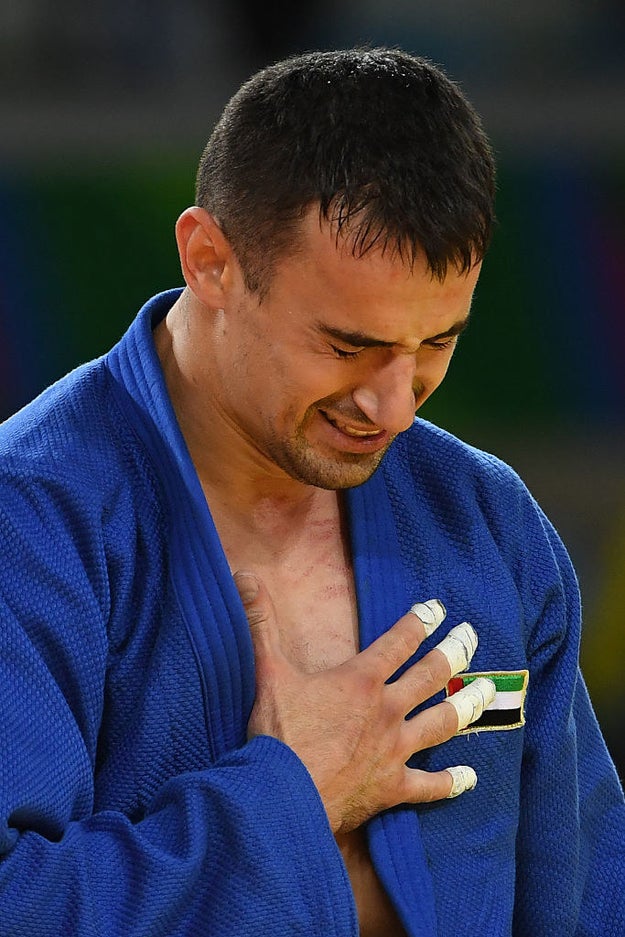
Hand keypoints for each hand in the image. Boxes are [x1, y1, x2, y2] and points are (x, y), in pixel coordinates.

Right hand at [234, 571, 493, 834]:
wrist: (286, 795)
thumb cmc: (278, 733)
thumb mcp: (268, 670)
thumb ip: (261, 621)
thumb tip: (245, 575)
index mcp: (362, 680)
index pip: (399, 641)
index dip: (419, 621)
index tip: (437, 608)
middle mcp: (387, 710)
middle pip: (430, 674)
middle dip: (454, 651)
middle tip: (472, 635)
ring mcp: (395, 749)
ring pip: (443, 722)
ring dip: (467, 704)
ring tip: (487, 689)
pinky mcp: (394, 787)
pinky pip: (431, 785)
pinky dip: (451, 782)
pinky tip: (470, 777)